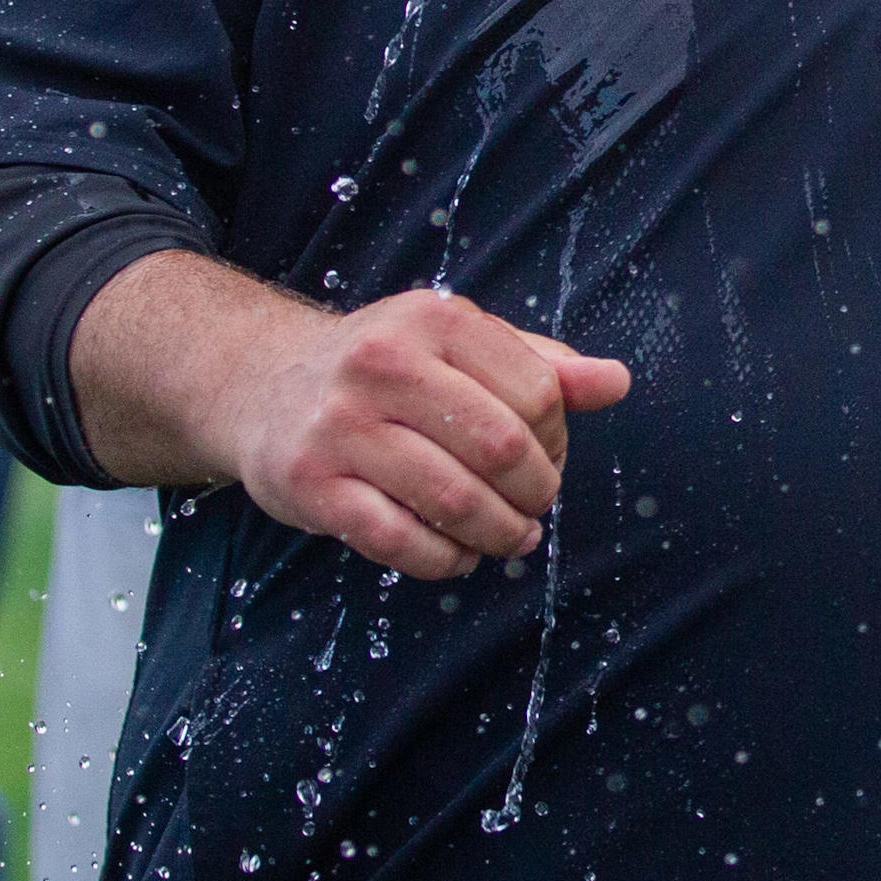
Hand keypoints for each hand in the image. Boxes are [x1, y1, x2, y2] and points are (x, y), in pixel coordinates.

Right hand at [229, 288, 632, 579]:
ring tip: (512, 538)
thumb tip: (616, 383)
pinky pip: (400, 542)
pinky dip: (445, 560)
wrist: (264, 387)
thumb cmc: (386, 369)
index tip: (549, 454)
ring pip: (454, 501)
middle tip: (536, 506)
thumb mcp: (459, 345)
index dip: (558, 436)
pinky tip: (459, 554)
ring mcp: (340, 427)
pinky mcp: (311, 485)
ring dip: (500, 534)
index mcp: (432, 320)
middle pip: (500, 448)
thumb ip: (540, 365)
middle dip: (536, 492)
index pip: (536, 391)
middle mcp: (381, 365)